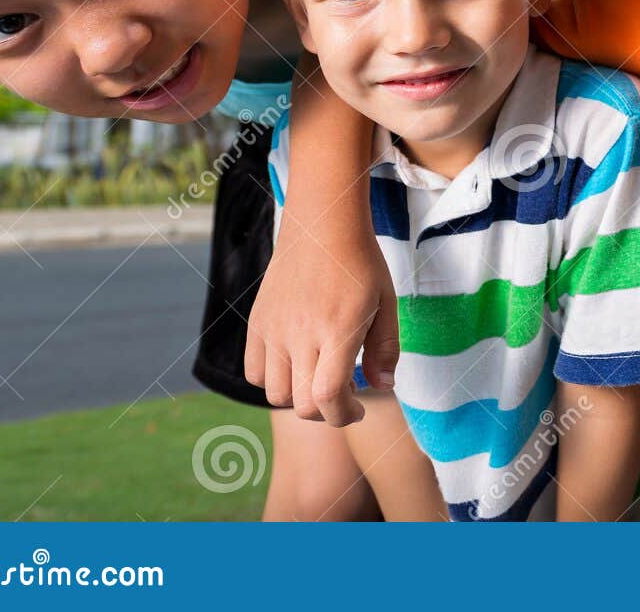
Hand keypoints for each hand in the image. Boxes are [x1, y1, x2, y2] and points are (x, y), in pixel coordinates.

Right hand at [244, 225, 399, 425]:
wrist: (323, 225)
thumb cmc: (361, 263)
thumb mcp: (386, 303)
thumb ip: (385, 349)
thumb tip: (383, 387)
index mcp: (338, 329)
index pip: (328, 396)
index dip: (344, 414)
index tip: (359, 407)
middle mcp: (300, 333)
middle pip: (304, 404)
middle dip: (328, 411)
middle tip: (345, 391)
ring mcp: (273, 328)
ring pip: (276, 393)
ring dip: (300, 396)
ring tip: (320, 374)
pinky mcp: (257, 322)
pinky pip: (253, 371)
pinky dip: (272, 379)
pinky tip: (295, 362)